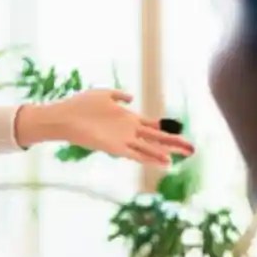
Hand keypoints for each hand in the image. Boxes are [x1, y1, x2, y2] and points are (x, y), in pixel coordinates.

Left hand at [19, 89, 193, 165]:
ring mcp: (122, 140)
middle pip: (156, 137)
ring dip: (163, 154)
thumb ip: (118, 96)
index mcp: (128, 118)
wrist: (64, 117)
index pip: (152, 125)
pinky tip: (161, 162)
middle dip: (174, 143)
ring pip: (149, 148)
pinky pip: (136, 154)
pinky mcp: (114, 147)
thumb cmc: (81, 104)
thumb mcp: (102, 94)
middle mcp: (128, 130)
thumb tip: (132, 97)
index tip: (181, 131)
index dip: (167, 128)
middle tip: (193, 149)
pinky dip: (149, 158)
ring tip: (179, 159)